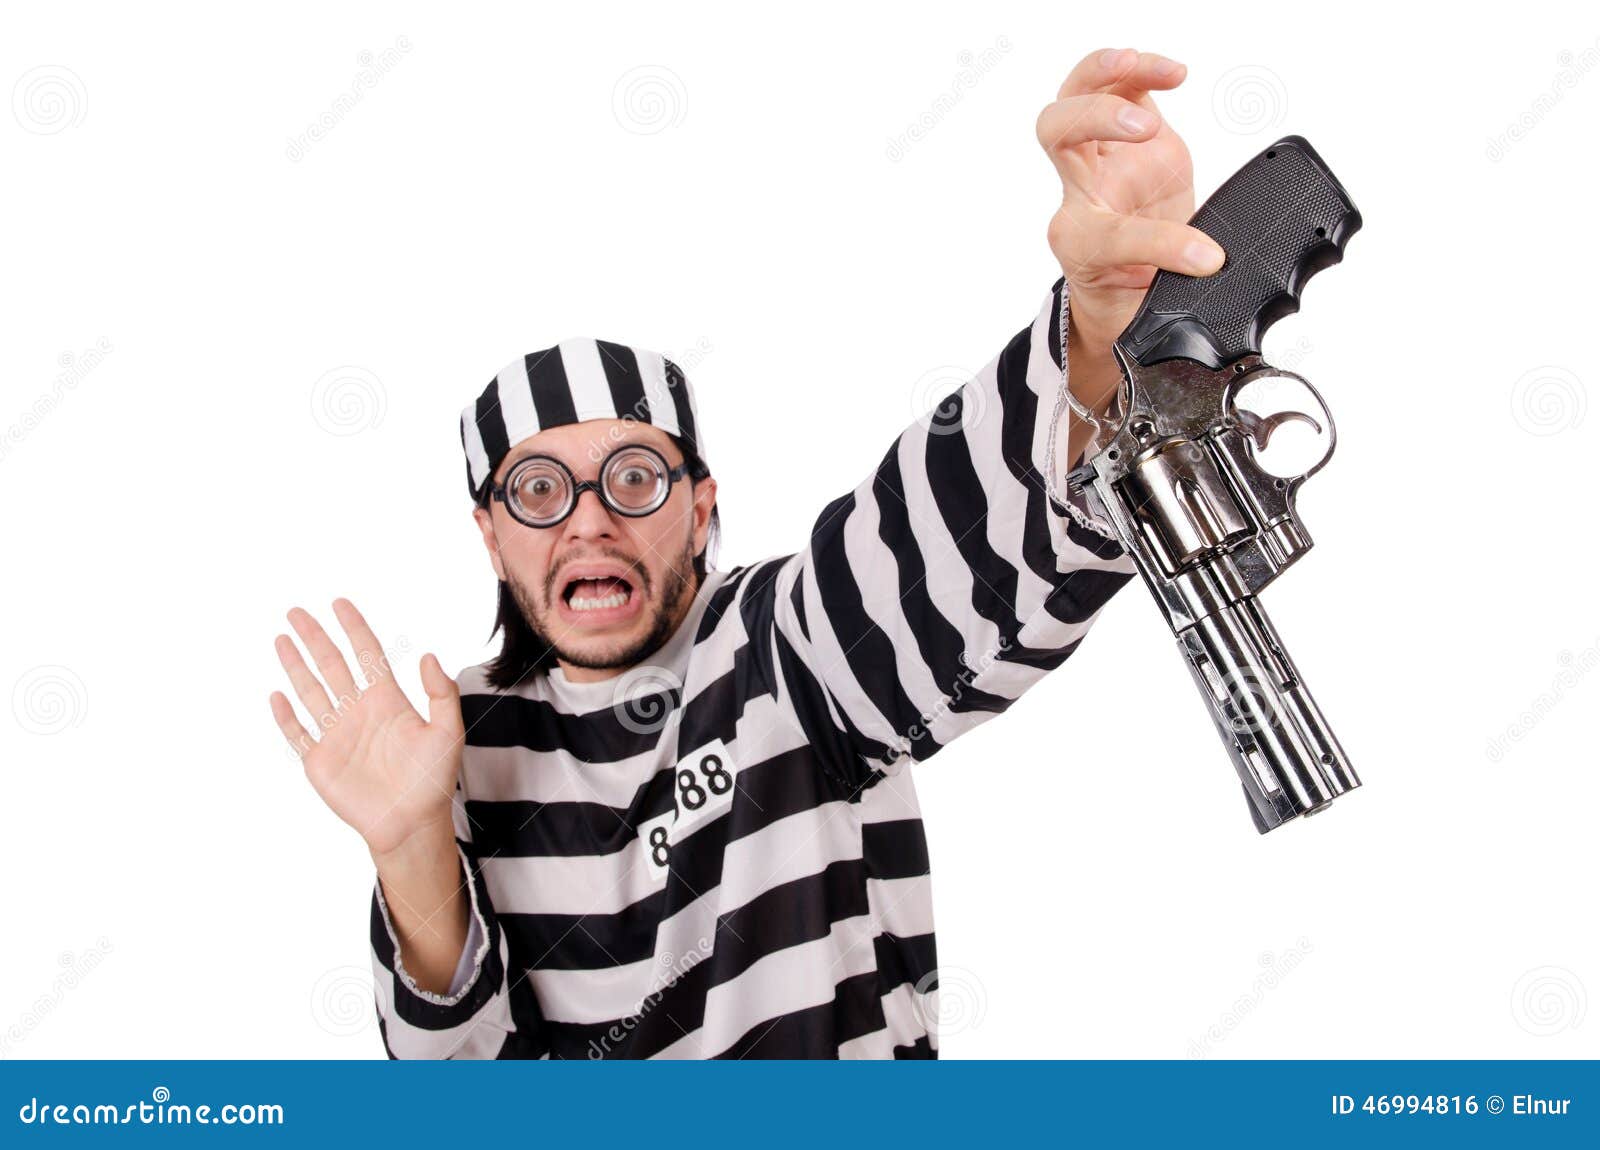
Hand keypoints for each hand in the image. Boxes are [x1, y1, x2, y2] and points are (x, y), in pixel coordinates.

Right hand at [268, 598, 464, 859]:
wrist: (411, 823)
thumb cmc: (433, 779)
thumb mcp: (448, 732)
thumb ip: (441, 694)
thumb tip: (429, 656)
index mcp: (387, 701)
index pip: (367, 655)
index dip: (354, 628)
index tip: (340, 603)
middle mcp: (358, 712)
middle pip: (332, 666)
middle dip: (314, 638)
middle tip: (297, 611)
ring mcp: (337, 735)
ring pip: (311, 692)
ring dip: (296, 666)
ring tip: (282, 639)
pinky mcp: (320, 762)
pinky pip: (298, 734)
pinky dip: (286, 717)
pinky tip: (277, 696)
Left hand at [1038, 48, 1225, 366]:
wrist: (1125, 285)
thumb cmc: (1130, 290)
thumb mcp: (1148, 303)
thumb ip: (1176, 281)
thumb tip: (1213, 261)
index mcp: (1080, 240)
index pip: (1109, 231)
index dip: (1158, 244)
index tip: (1203, 257)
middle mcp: (1083, 192)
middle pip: (1055, 134)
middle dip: (1093, 118)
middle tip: (1142, 129)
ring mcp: (1103, 159)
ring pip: (1077, 96)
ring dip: (1104, 74)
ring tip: (1144, 68)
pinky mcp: (1131, 136)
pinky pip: (1124, 87)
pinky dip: (1144, 70)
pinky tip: (1175, 74)